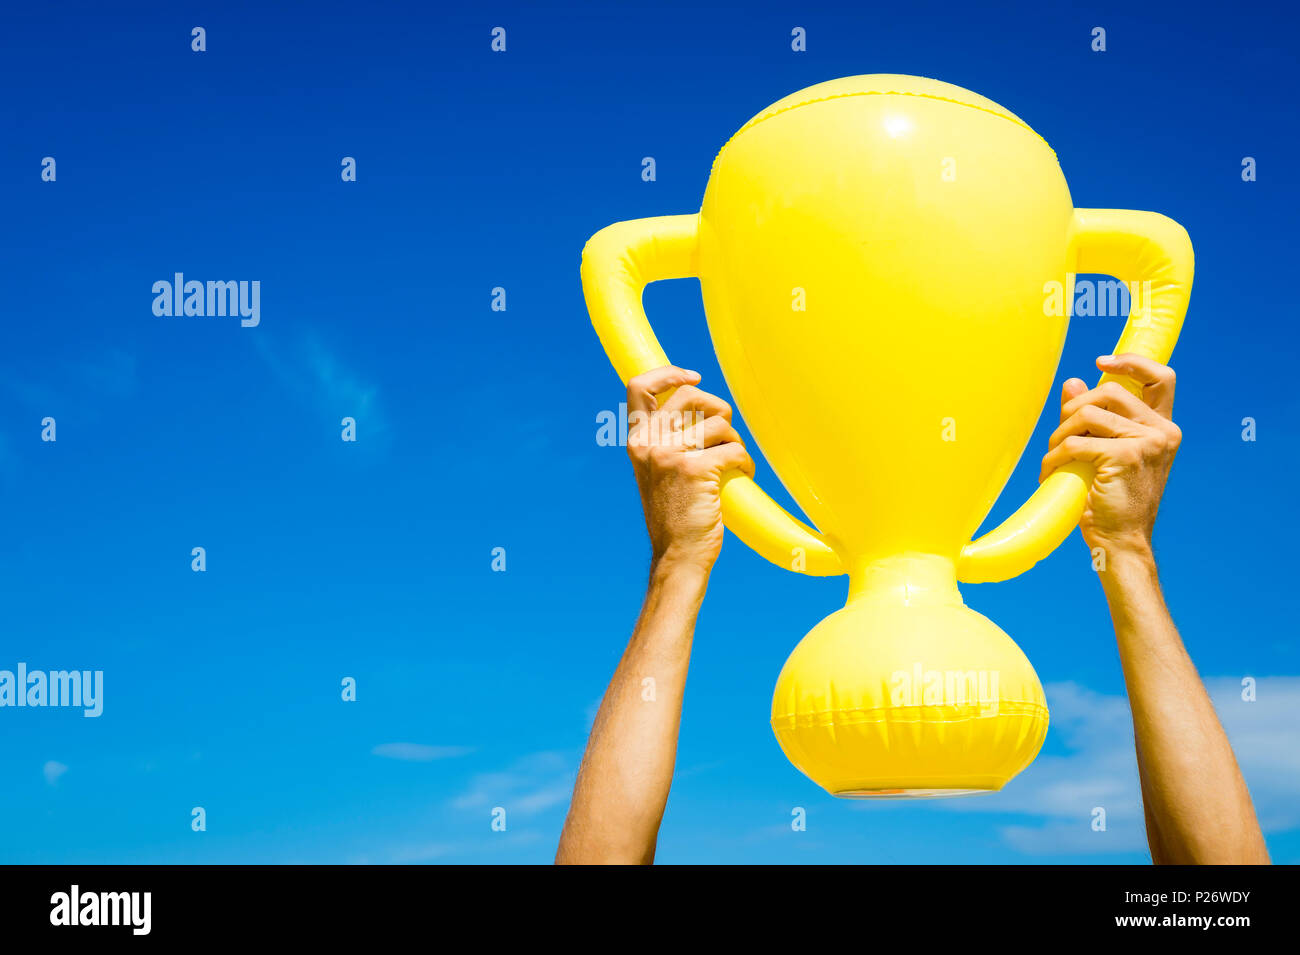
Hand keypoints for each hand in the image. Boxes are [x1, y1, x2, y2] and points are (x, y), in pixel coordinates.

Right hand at [625, 366, 753, 575]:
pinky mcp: (696, 469)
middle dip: (718, 407)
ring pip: (718, 422)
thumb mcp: (658, 472)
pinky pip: (734, 449)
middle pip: (690, 395)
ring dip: (735, 440)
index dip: (669, 373)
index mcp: (637, 442)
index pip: (640, 387)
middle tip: (726, 433)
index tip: (693, 376)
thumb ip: (667, 440)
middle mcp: (649, 443)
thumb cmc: (675, 515)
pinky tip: (743, 475)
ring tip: (736, 462)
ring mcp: (670, 455)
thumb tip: (700, 408)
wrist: (677, 555)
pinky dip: (745, 462)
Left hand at [1038, 354, 1180, 557]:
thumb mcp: (1105, 453)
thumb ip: (1092, 417)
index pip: (1161, 377)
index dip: (1132, 362)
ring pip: (1087, 414)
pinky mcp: (1124, 456)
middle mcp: (1161, 432)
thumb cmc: (1111, 499)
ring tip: (1054, 457)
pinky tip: (1050, 472)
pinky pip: (1075, 442)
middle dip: (1074, 408)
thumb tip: (1072, 382)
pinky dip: (1054, 457)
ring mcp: (1146, 443)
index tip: (1101, 362)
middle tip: (1060, 436)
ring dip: (1059, 434)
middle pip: (1110, 391)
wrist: (1120, 541)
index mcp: (1162, 428)